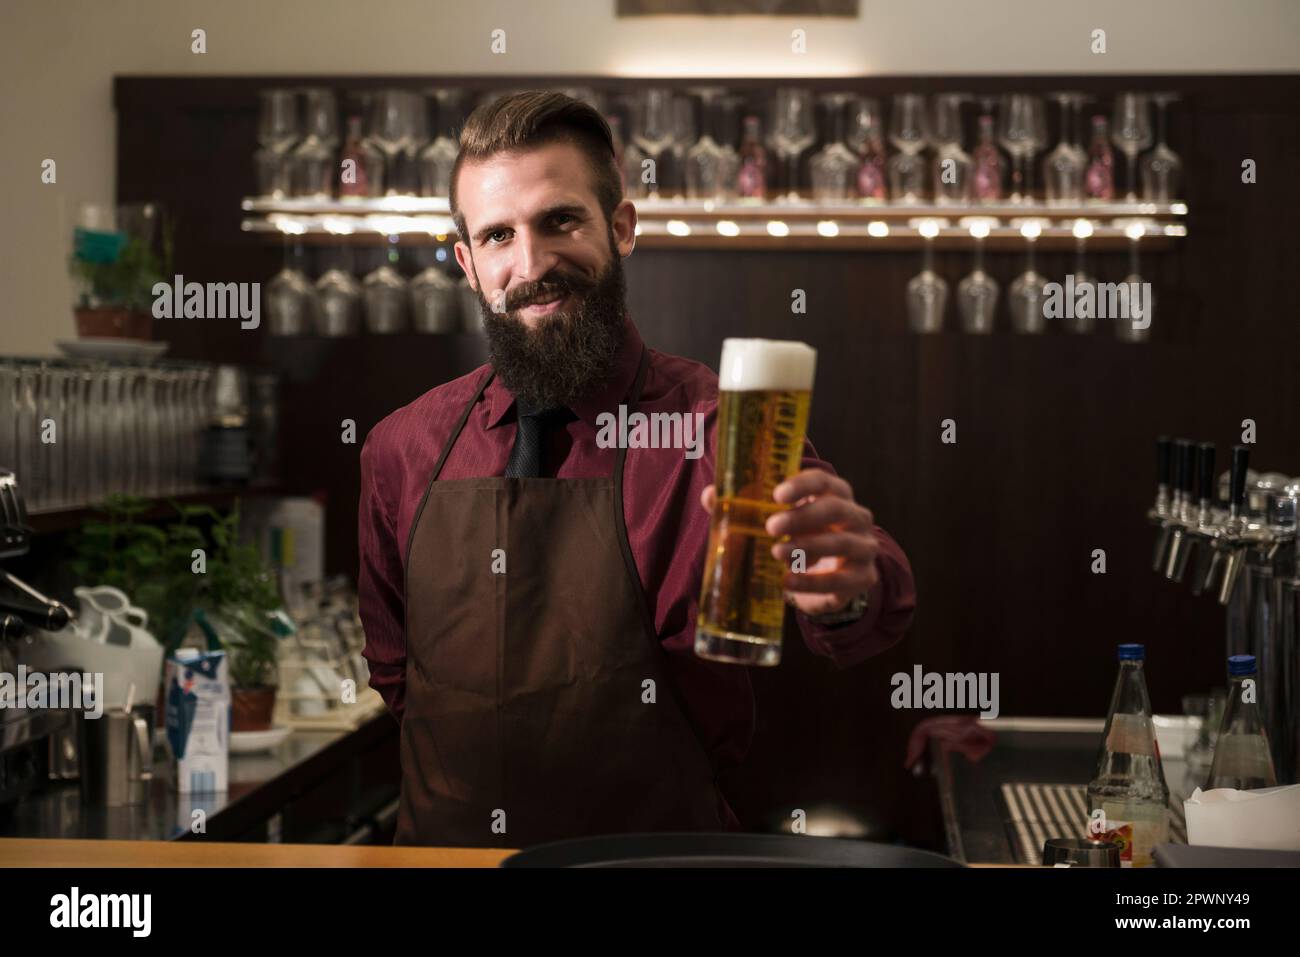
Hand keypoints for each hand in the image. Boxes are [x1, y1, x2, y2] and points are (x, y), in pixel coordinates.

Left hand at [699, 469, 879, 616]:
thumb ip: (745, 507)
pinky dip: (812, 582)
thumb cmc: (800, 538)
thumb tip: (710, 496)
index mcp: (835, 494)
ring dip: (807, 547)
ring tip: (776, 553)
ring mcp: (864, 546)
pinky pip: (841, 579)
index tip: (777, 495)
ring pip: (841, 543)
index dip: (802, 485)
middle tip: (770, 526)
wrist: (829, 580)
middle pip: (835, 508)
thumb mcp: (777, 522)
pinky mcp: (864, 577)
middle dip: (802, 516)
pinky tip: (787, 582)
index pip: (823, 480)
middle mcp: (856, 516)